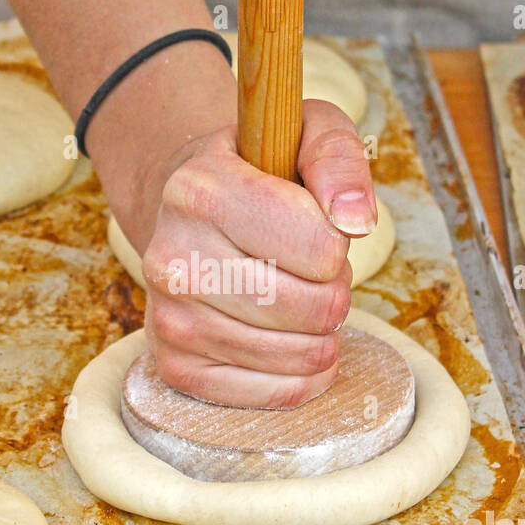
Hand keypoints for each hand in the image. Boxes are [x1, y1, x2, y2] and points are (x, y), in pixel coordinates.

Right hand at [143, 98, 375, 407]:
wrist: (189, 209)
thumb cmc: (261, 172)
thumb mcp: (306, 133)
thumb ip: (339, 159)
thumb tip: (354, 221)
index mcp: (199, 190)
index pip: (322, 248)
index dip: (338, 239)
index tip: (314, 222)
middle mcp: (173, 258)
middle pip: (317, 308)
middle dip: (334, 287)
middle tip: (309, 265)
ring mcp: (169, 318)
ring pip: (303, 354)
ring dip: (320, 328)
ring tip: (294, 291)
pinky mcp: (176, 366)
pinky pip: (278, 392)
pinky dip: (303, 371)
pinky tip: (288, 336)